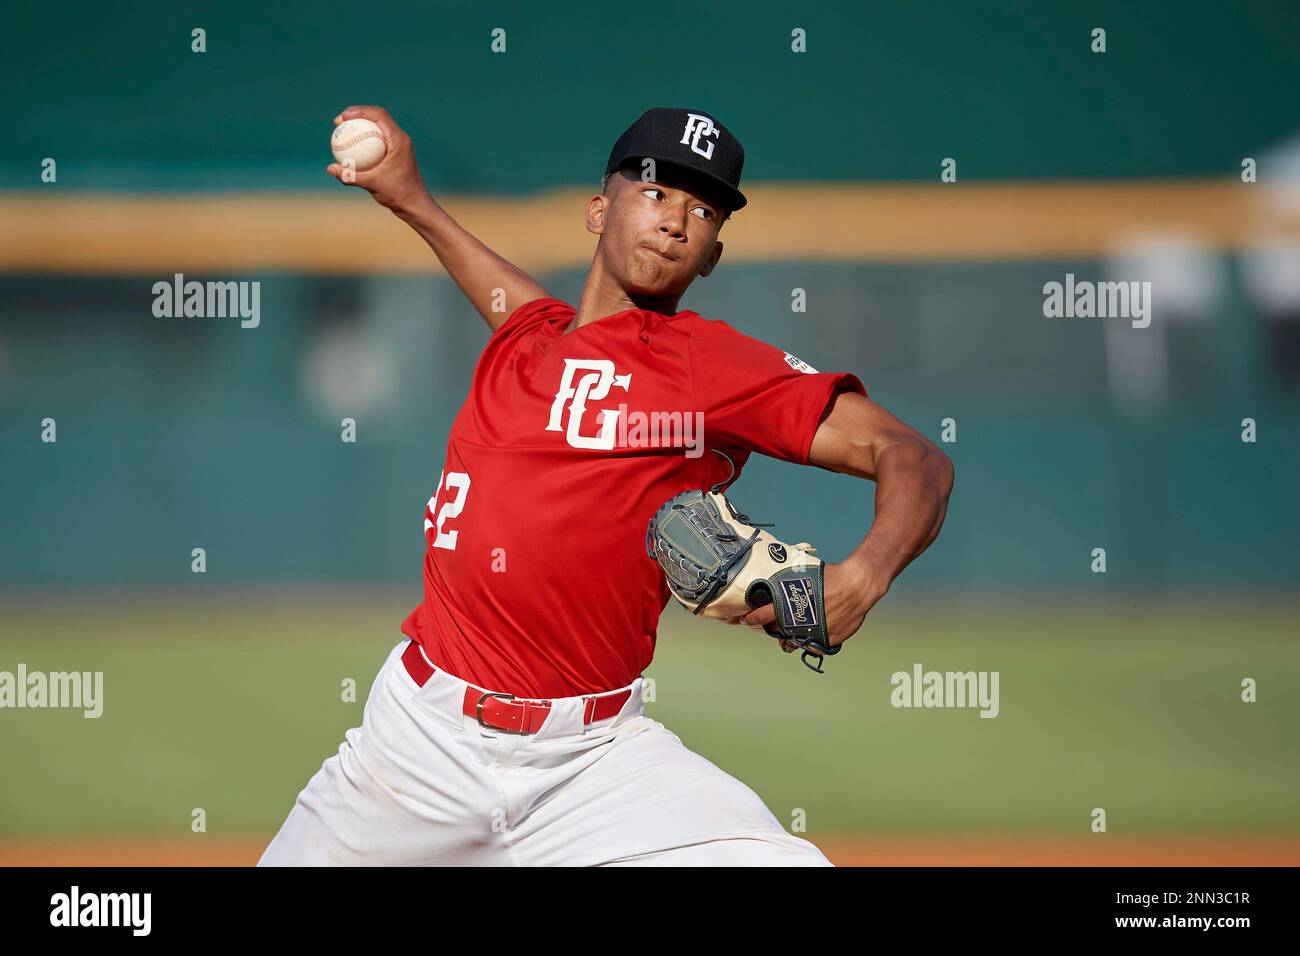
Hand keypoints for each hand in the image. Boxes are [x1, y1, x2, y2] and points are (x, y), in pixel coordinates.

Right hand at [327, 106, 429, 214]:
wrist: (415, 206)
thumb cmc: (398, 195)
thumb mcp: (373, 184)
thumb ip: (351, 176)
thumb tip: (329, 168)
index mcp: (399, 140)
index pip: (379, 115)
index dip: (360, 111)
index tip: (343, 118)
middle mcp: (401, 139)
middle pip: (378, 117)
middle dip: (358, 114)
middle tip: (340, 121)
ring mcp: (399, 146)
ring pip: (378, 128)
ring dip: (361, 126)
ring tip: (343, 130)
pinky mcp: (395, 154)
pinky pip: (377, 141)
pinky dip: (364, 140)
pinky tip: (350, 148)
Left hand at [734, 557, 886, 653]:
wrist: (857, 584)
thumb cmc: (831, 578)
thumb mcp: (803, 577)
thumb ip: (788, 589)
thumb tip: (774, 589)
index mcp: (790, 605)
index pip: (763, 616)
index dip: (753, 619)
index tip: (747, 620)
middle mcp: (799, 622)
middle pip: (777, 631)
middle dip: (772, 628)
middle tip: (772, 622)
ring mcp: (814, 633)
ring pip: (794, 641)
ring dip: (790, 637)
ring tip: (792, 629)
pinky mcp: (828, 641)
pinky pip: (813, 645)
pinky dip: (810, 640)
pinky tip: (811, 631)